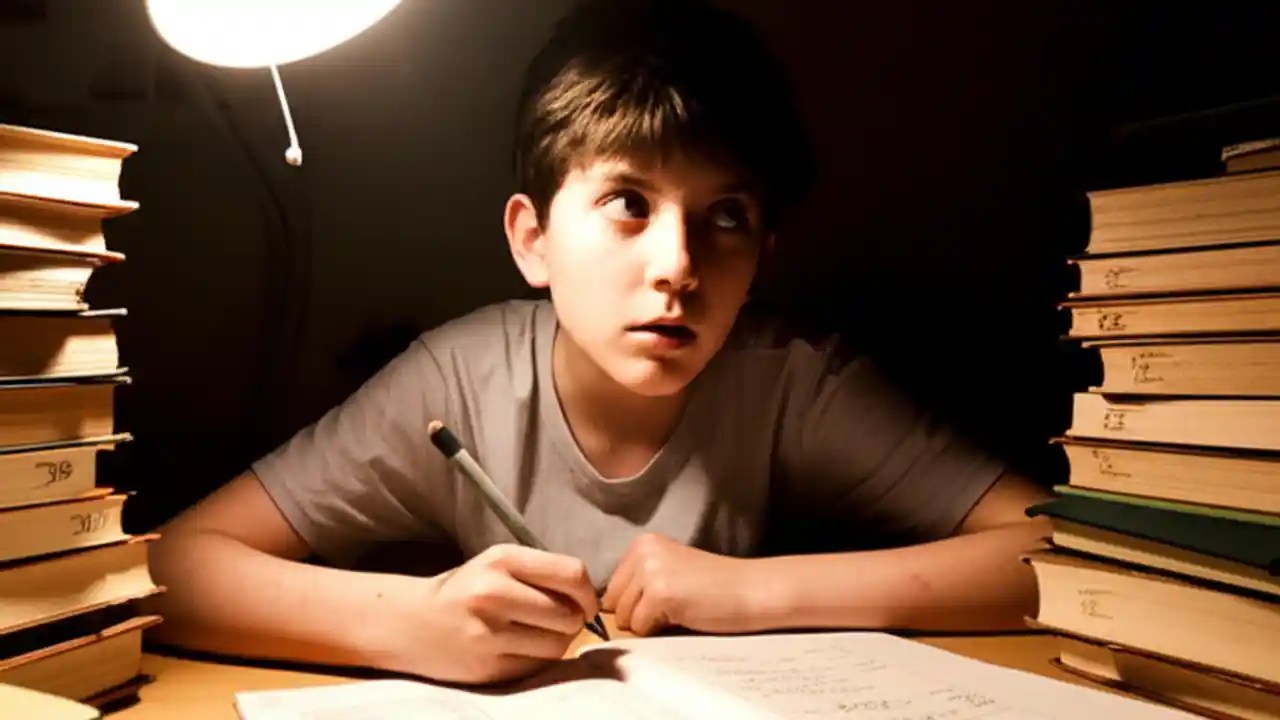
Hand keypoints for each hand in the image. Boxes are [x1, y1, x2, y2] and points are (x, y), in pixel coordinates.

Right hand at [393, 544, 598, 683]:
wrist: (411, 623)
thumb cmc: (466, 590)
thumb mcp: (498, 565)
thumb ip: (542, 574)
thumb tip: (591, 599)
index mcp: (501, 560)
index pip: (572, 574)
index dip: (589, 593)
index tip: (586, 603)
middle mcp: (493, 594)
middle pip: (569, 614)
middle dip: (573, 620)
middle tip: (557, 620)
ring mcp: (489, 634)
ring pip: (558, 645)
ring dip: (557, 642)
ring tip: (535, 634)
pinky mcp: (487, 668)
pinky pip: (538, 666)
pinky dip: (537, 659)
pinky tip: (516, 648)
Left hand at [602, 533, 756, 635]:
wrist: (750, 590)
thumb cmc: (712, 587)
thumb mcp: (668, 571)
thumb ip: (638, 581)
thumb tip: (602, 608)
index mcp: (642, 543)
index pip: (611, 588)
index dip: (634, 603)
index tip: (664, 598)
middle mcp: (642, 551)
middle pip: (613, 603)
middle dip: (637, 614)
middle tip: (673, 606)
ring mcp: (650, 571)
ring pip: (624, 618)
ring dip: (648, 622)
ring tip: (680, 608)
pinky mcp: (660, 593)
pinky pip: (640, 628)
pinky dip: (659, 630)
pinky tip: (684, 615)